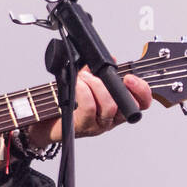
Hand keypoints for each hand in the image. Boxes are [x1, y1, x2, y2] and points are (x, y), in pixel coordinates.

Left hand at [24, 68, 152, 145]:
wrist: (44, 122)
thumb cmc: (66, 103)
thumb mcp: (85, 83)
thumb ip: (98, 72)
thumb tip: (111, 60)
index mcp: (116, 108)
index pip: (141, 103)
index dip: (142, 91)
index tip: (130, 77)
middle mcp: (110, 119)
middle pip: (128, 107)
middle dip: (115, 86)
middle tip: (101, 74)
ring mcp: (97, 125)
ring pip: (110, 107)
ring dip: (96, 86)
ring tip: (83, 77)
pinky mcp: (83, 126)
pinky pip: (90, 108)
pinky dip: (84, 91)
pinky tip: (77, 84)